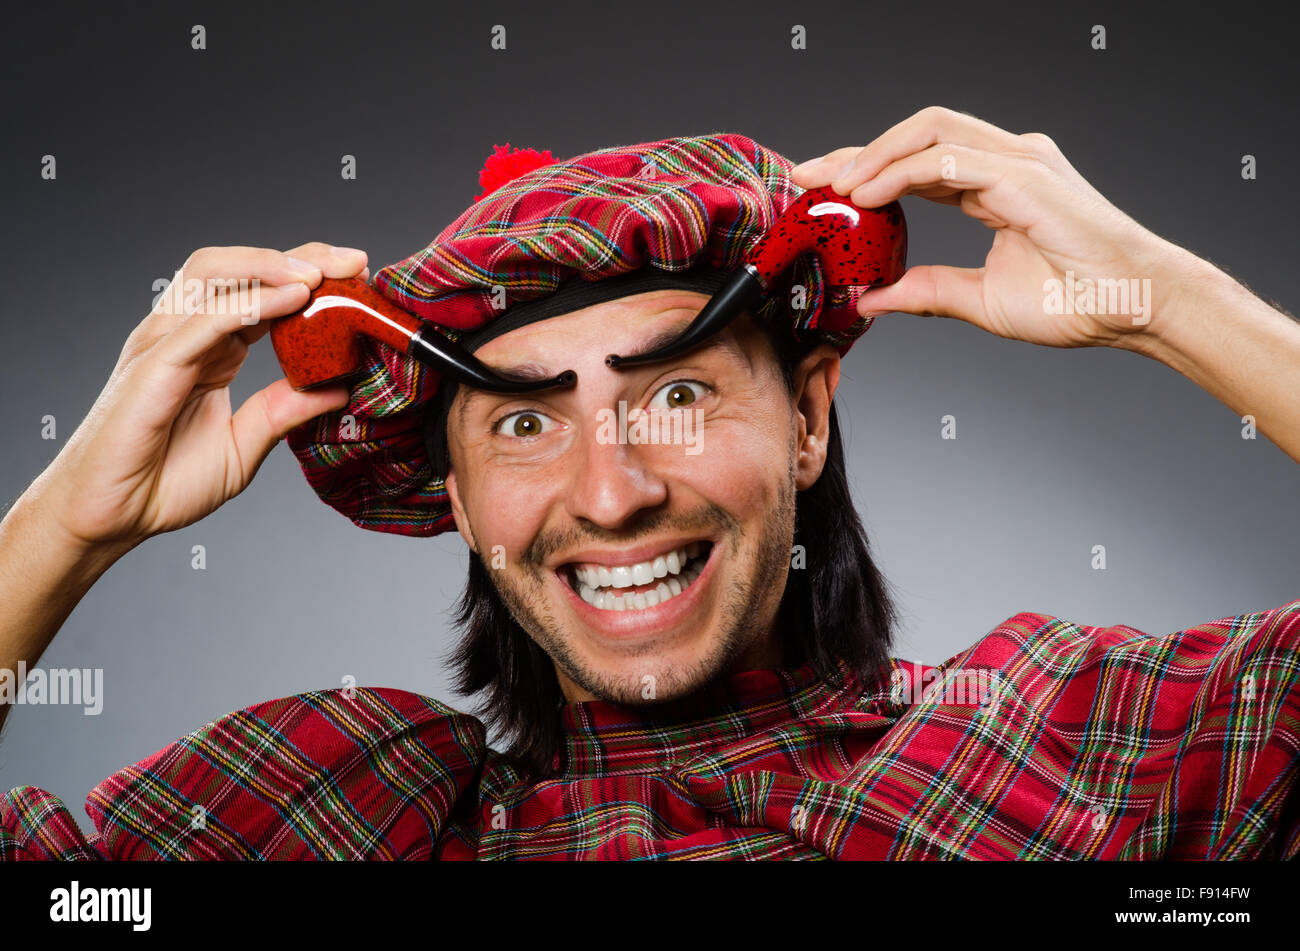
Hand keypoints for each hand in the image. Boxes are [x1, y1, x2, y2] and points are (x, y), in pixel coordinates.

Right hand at [34, 242, 364, 552]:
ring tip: (321, 274)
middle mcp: (185, 334)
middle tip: (351, 263)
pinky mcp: (154, 364)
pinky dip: (252, 302)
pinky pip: (205, 319)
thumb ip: (286, 411)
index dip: (306, 276)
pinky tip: (292, 298)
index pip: (259, 291)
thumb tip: (340, 391)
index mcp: (210, 348)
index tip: (356, 276)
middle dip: (296, 255)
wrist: (112, 517)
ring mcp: (165, 343)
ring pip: (214, 274)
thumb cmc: (165, 482)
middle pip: (238, 267)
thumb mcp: (247, 443)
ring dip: (272, 265)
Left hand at [791, 106, 1190, 348]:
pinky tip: (869, 193)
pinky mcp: (1024, 174)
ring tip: (834, 186)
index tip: (820, 189)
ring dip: (873, 154)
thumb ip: (926, 292)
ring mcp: (1017, 161)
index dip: (865, 169)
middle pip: (916, 133)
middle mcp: (1005, 161)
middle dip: (857, 150)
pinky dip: (901, 171)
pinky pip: (947, 159)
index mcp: (995, 183)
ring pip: (929, 132)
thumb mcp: (979, 300)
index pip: (917, 162)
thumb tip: (871, 300)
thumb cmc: (1076, 301)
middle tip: (809, 177)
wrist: (1133, 307)